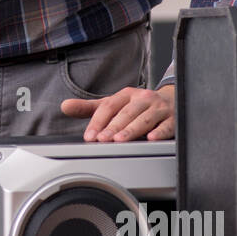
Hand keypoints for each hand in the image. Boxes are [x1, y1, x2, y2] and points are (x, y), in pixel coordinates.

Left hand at [60, 84, 174, 141]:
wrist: (171, 101)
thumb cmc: (137, 106)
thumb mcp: (113, 105)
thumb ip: (89, 108)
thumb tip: (64, 106)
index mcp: (126, 95)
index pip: (109, 106)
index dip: (98, 121)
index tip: (90, 136)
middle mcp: (143, 98)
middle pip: (126, 113)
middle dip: (113, 128)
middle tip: (102, 140)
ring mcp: (159, 107)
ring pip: (144, 119)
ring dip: (131, 130)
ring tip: (120, 140)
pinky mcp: (172, 118)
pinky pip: (166, 125)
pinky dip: (159, 132)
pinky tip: (151, 138)